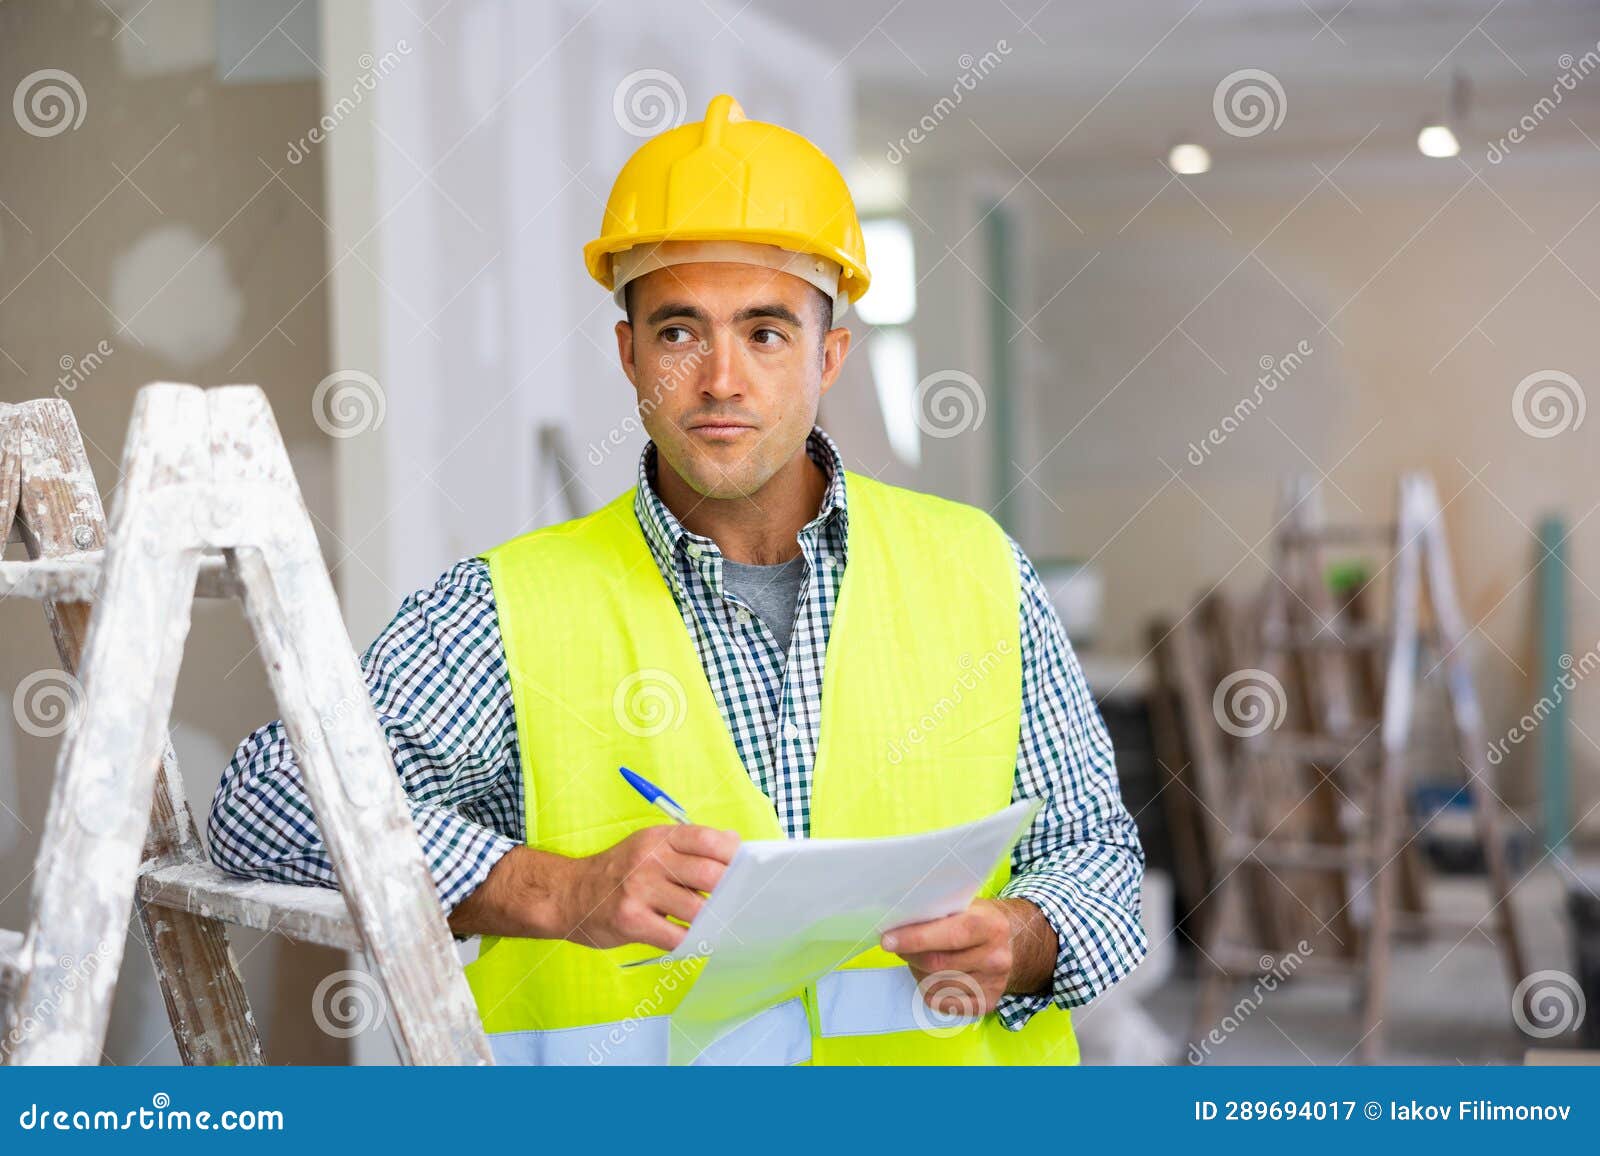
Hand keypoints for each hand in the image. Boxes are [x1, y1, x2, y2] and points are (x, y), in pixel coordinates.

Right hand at [559, 824, 739, 951]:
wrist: (568, 894)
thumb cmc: (618, 872)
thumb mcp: (650, 845)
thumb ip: (690, 845)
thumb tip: (734, 842)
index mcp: (659, 837)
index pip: (708, 840)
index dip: (734, 855)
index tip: (746, 870)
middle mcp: (649, 859)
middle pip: (708, 874)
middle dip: (730, 892)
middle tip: (738, 903)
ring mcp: (639, 889)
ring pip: (696, 910)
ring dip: (712, 921)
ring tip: (717, 924)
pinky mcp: (631, 920)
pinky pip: (675, 936)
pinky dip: (690, 942)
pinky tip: (693, 940)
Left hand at [880, 898, 1055, 1017]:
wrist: (1012, 943)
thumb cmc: (978, 919)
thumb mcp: (966, 905)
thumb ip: (938, 912)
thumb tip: (899, 921)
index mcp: (991, 926)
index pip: (951, 935)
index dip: (916, 938)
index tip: (887, 940)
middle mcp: (996, 958)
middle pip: (938, 964)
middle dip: (909, 955)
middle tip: (897, 945)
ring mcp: (993, 984)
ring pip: (935, 985)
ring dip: (917, 971)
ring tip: (920, 957)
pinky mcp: (986, 1004)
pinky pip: (942, 1003)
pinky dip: (928, 989)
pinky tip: (932, 975)